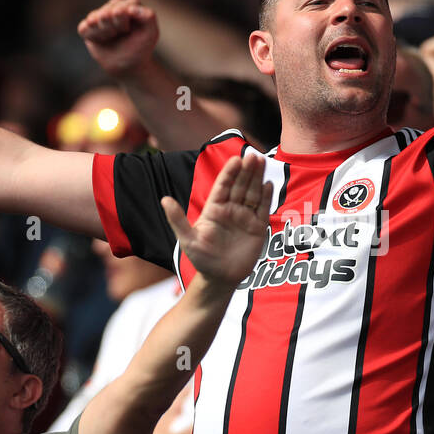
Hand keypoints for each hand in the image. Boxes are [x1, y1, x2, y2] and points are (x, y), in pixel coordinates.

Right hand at [77, 0, 159, 75]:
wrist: (129, 65)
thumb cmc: (141, 47)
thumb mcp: (151, 34)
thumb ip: (149, 17)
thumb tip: (132, 8)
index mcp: (130, 4)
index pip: (120, 7)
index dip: (123, 20)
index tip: (127, 30)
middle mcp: (114, 6)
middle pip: (106, 13)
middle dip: (113, 27)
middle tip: (120, 34)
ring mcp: (100, 15)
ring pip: (93, 19)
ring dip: (103, 32)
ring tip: (111, 37)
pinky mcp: (88, 27)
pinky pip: (83, 28)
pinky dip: (92, 37)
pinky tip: (101, 40)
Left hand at [162, 152, 270, 285]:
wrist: (220, 278)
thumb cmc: (202, 259)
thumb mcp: (187, 240)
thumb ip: (177, 219)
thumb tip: (164, 199)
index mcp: (214, 209)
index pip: (223, 186)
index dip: (229, 173)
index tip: (236, 160)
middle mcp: (231, 210)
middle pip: (240, 186)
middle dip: (246, 171)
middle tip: (253, 155)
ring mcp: (245, 217)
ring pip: (252, 193)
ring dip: (257, 178)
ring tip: (262, 162)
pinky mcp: (257, 228)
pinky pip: (263, 209)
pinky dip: (266, 197)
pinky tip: (268, 184)